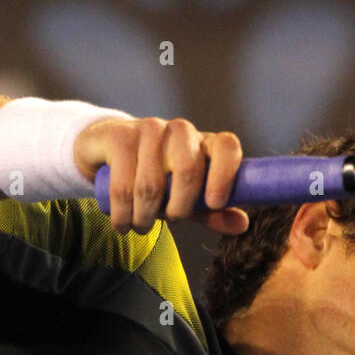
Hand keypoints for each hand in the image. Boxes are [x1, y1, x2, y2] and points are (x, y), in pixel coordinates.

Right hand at [74, 115, 248, 236]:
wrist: (112, 154)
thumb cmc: (158, 181)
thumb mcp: (188, 200)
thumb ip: (212, 212)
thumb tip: (242, 224)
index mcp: (205, 144)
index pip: (227, 147)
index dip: (224, 174)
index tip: (214, 203)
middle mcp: (181, 131)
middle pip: (188, 171)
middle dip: (178, 208)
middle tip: (170, 219)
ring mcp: (150, 129)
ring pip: (150, 186)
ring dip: (144, 218)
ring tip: (140, 225)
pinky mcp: (120, 136)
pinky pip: (123, 186)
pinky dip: (123, 214)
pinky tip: (122, 222)